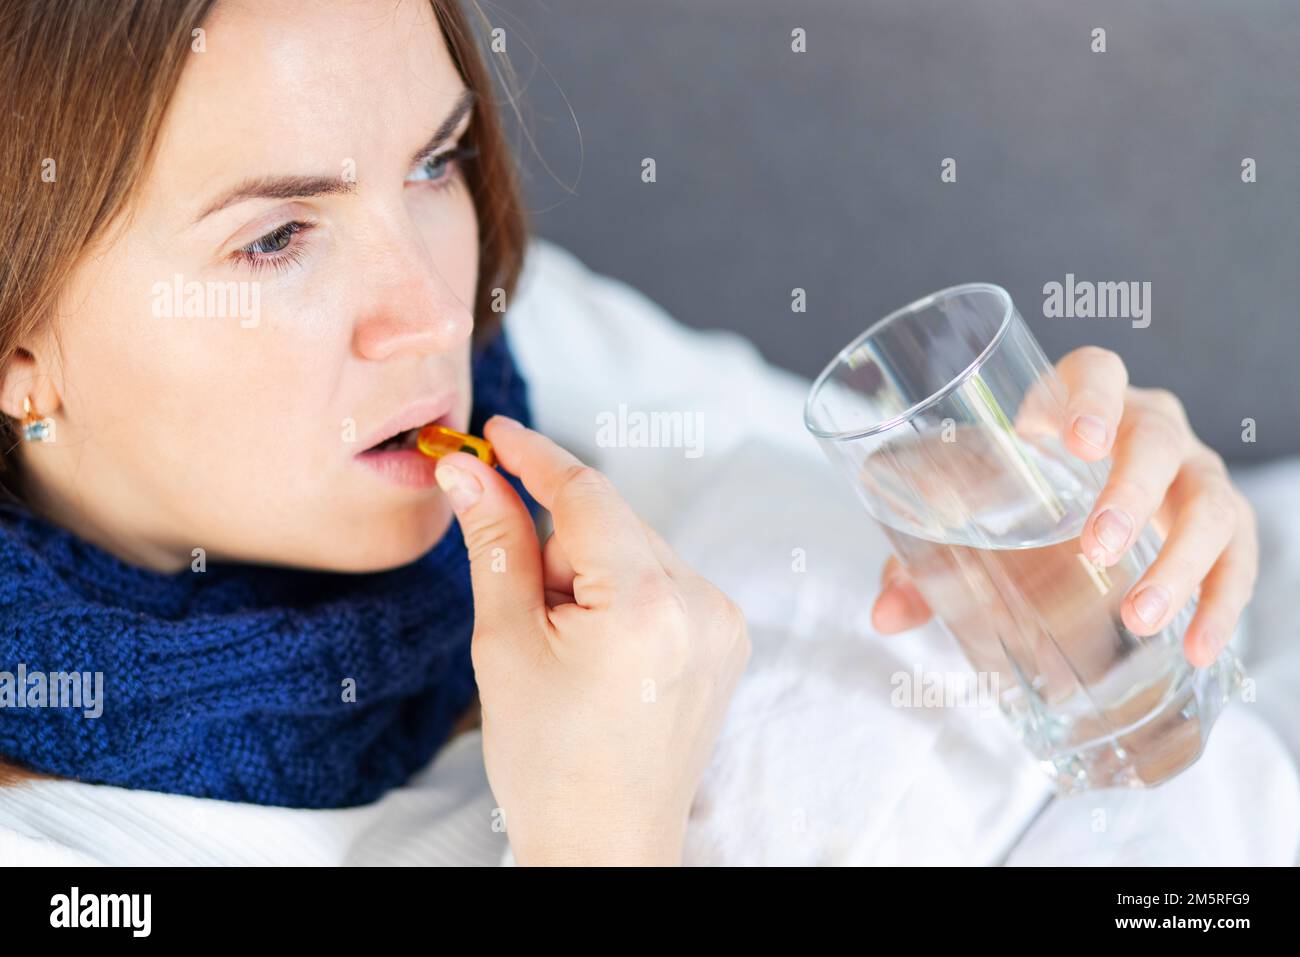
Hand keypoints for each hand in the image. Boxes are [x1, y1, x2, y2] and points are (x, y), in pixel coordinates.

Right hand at [434, 415, 750, 865]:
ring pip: (636, 547)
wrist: (605, 845)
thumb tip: (468, 470)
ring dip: (591, 570)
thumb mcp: (505, 645)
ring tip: (569, 648)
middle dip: (559, 545)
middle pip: (611, 521)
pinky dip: (623, 592)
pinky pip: (663, 578)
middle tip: (527, 613)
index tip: (494, 434)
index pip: (586, 493)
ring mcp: (722, 622)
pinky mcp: (727, 637)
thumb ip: (495, 543)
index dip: (534, 456)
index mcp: (645, 606)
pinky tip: (602, 649)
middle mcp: (700, 604)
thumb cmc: (549, 761)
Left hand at [871, 346, 1257, 667]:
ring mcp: (1192, 473)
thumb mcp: (974, 519)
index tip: (1072, 440)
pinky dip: (1223, 603)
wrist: (1095, 513)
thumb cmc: (1021, 502)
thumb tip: (884, 615)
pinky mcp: (1222, 523)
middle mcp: (1148, 427)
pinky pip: (1239, 556)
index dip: (1088, 397)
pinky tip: (1199, 647)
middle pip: (1156, 440)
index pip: (1096, 372)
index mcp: (1082, 403)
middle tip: (1096, 546)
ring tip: (1139, 616)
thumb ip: (921, 559)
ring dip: (1179, 561)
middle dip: (1130, 492)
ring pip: (1207, 501)